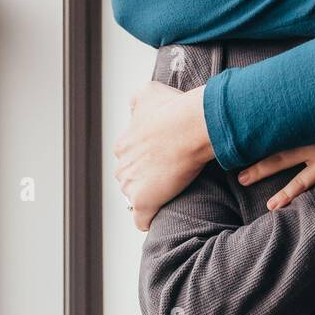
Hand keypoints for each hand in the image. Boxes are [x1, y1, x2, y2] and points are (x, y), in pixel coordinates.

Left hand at [113, 82, 211, 230]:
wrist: (191, 126)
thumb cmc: (175, 109)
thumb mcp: (149, 93)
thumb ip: (138, 101)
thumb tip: (135, 106)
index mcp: (123, 145)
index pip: (129, 159)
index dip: (146, 161)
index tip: (162, 160)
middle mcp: (122, 166)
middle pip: (130, 180)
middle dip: (145, 179)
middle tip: (169, 175)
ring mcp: (131, 186)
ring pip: (135, 199)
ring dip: (149, 198)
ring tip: (170, 194)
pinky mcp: (144, 203)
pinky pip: (141, 220)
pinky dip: (149, 219)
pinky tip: (161, 215)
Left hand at [236, 126, 314, 210]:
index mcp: (311, 116)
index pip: (279, 119)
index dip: (260, 125)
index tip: (243, 129)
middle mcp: (309, 130)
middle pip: (271, 138)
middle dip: (250, 147)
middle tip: (230, 156)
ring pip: (279, 159)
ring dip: (259, 170)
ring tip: (242, 179)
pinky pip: (301, 182)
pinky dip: (286, 194)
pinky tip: (273, 205)